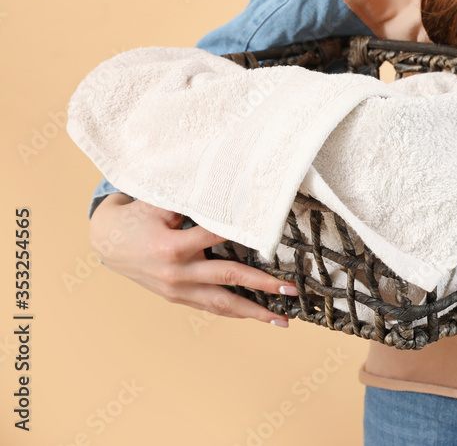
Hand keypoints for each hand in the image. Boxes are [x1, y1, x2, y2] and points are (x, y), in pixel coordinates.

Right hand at [90, 194, 297, 326]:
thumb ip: (193, 201)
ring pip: (221, 303)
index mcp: (172, 246)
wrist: (107, 241)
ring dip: (254, 312)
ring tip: (282, 320)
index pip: (219, 237)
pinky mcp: (176, 298)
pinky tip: (257, 316)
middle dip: (263, 286)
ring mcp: (177, 290)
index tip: (275, 236)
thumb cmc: (140, 216)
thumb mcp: (160, 202)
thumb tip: (232, 193)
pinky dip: (234, 311)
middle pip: (228, 278)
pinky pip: (210, 307)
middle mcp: (177, 272)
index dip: (248, 234)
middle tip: (291, 291)